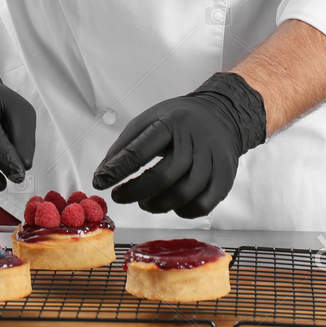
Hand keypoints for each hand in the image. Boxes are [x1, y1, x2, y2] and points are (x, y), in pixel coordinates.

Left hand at [91, 73, 265, 216]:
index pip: (141, 149)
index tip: (99, 182)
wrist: (222, 115)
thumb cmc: (177, 122)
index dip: (118, 169)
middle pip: (164, 176)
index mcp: (171, 122)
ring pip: (183, 194)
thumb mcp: (148, 120)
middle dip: (136, 191)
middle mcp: (195, 140)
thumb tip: (101, 177)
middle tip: (120, 196)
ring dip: (158, 205)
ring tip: (145, 201)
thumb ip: (124, 147)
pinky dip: (182, 211)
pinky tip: (171, 204)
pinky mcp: (225, 178)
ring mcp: (213, 160)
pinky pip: (202, 205)